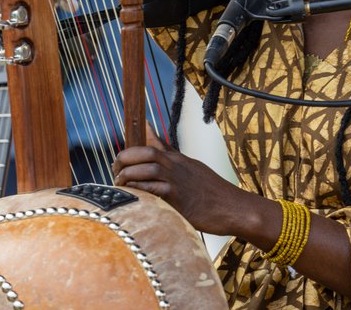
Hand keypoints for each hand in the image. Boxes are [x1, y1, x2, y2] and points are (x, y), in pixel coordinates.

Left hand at [112, 130, 243, 234]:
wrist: (234, 207)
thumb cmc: (211, 191)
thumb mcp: (191, 168)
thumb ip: (171, 156)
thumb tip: (155, 143)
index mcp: (178, 160)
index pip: (151, 145)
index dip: (130, 150)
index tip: (118, 159)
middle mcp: (177, 166)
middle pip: (146, 153)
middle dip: (125, 159)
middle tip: (115, 172)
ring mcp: (179, 181)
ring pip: (148, 169)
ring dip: (130, 175)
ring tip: (121, 186)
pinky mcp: (180, 198)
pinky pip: (156, 189)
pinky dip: (142, 190)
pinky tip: (134, 196)